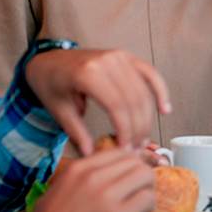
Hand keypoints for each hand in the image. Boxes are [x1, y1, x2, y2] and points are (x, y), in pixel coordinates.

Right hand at [0, 148, 154, 211]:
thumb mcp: (57, 191)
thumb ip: (81, 178)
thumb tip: (105, 173)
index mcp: (78, 169)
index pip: (119, 152)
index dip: (131, 163)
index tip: (132, 175)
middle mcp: (93, 177)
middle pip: (135, 161)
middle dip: (142, 175)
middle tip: (139, 190)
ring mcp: (107, 195)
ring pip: (145, 175)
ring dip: (148, 188)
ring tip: (141, 202)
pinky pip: (147, 198)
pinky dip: (148, 205)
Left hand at [24, 49, 170, 154]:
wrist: (47, 60)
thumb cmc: (50, 83)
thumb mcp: (59, 110)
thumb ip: (77, 132)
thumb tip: (93, 155)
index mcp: (88, 74)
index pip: (117, 107)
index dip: (125, 130)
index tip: (125, 148)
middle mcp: (107, 62)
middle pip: (134, 100)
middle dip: (138, 128)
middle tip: (136, 148)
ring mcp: (119, 56)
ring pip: (143, 92)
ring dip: (148, 117)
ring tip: (144, 138)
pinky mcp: (126, 56)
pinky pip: (150, 73)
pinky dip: (160, 91)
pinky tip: (164, 110)